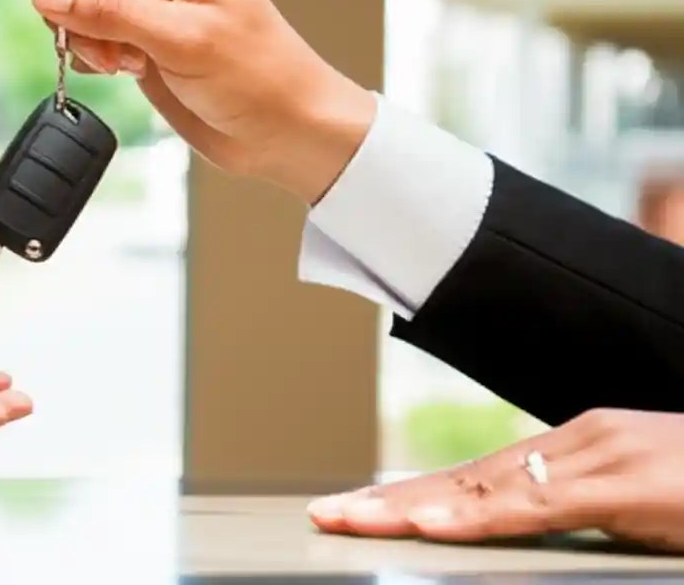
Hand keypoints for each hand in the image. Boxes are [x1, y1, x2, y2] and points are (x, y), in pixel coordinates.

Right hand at [23, 0, 374, 203]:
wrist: (283, 128)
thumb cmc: (259, 74)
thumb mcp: (179, 39)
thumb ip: (107, 11)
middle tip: (84, 38)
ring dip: (77, 30)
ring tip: (117, 60)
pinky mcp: (138, 32)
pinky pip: (86, 26)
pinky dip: (88, 50)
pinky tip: (123, 68)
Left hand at [307, 408, 683, 550]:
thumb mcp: (645, 505)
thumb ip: (587, 511)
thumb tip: (527, 525)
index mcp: (576, 450)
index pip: (474, 478)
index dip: (411, 494)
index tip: (357, 511)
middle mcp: (575, 442)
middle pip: (461, 478)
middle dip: (387, 499)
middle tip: (323, 516)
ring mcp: (599, 455)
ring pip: (482, 487)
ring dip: (407, 506)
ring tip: (348, 522)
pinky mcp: (627, 481)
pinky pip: (536, 503)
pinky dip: (479, 515)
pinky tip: (432, 524)